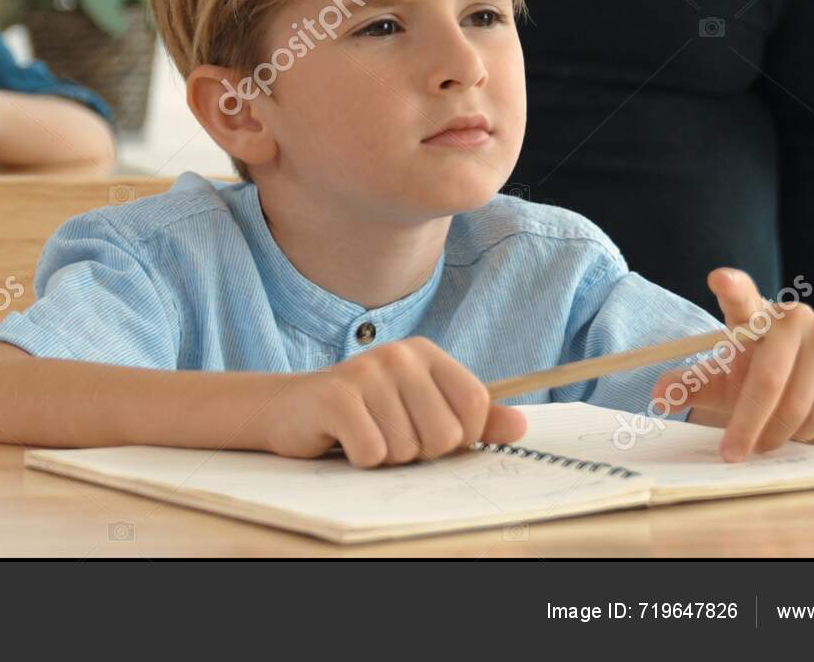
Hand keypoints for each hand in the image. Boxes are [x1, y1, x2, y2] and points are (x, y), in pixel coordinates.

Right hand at [267, 337, 526, 467]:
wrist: (292, 409)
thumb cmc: (364, 413)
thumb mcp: (421, 410)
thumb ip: (473, 419)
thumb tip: (521, 427)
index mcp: (425, 353)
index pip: (476, 403)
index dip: (464, 435)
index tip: (437, 437)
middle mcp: (399, 355)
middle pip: (446, 432)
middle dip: (421, 452)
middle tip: (390, 434)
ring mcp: (366, 372)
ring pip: (407, 449)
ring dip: (387, 457)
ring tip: (366, 434)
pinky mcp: (337, 397)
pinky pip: (374, 453)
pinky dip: (361, 459)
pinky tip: (345, 440)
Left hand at [652, 268, 813, 460]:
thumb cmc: (761, 386)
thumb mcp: (723, 385)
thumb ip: (691, 385)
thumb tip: (659, 394)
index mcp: (752, 315)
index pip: (740, 297)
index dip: (732, 287)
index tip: (719, 279)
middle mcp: (792, 317)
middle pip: (767, 378)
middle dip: (747, 424)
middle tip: (732, 454)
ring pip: (796, 402)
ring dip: (777, 433)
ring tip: (768, 440)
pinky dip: (806, 431)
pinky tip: (801, 430)